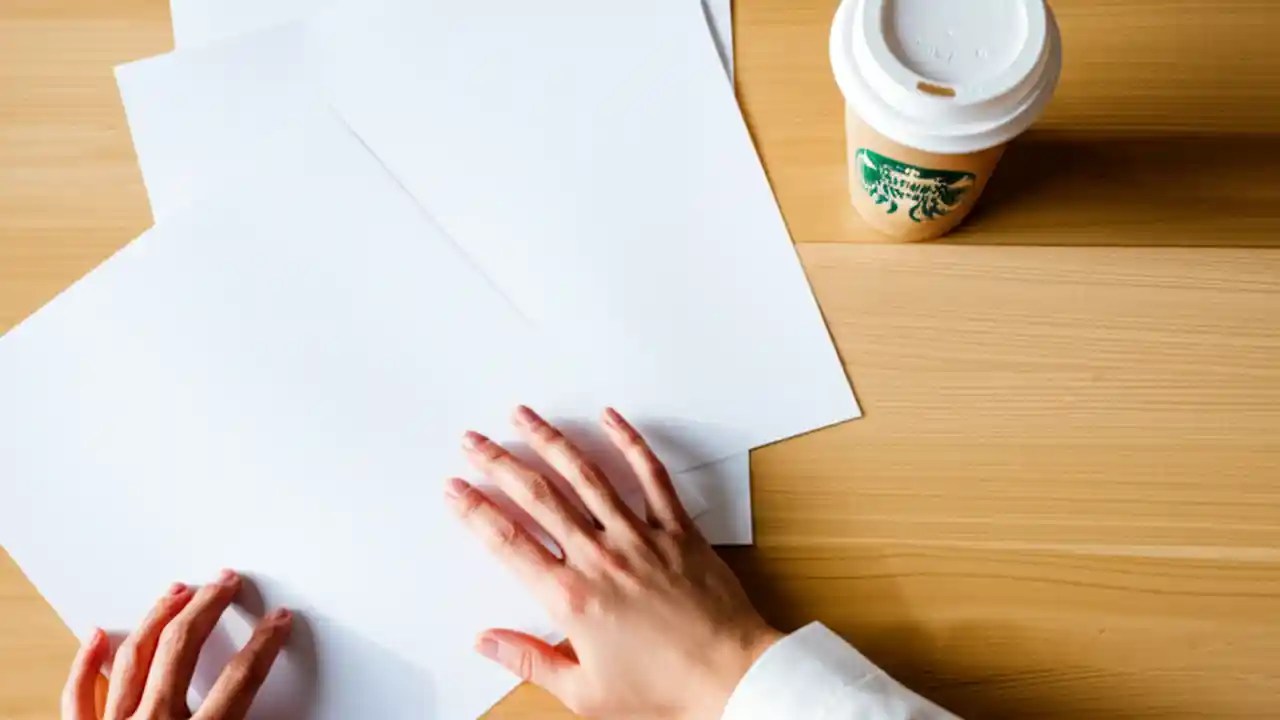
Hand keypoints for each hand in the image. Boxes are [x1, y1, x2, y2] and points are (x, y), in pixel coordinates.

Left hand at [61, 571, 291, 719]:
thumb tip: (280, 710)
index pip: (240, 677)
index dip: (265, 644)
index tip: (277, 621)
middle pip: (183, 647)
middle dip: (208, 607)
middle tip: (224, 583)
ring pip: (135, 657)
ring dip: (158, 618)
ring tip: (176, 593)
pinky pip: (79, 694)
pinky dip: (86, 663)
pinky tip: (97, 637)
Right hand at [447, 406, 782, 719]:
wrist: (730, 676)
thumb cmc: (663, 689)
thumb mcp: (584, 692)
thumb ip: (529, 660)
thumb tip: (485, 641)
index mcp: (572, 597)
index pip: (508, 542)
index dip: (475, 510)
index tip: (454, 488)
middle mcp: (600, 557)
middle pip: (537, 496)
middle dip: (499, 462)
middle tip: (474, 441)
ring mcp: (639, 537)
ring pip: (585, 475)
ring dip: (550, 440)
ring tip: (524, 416)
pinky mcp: (676, 529)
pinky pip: (651, 475)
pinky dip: (630, 442)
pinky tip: (610, 417)